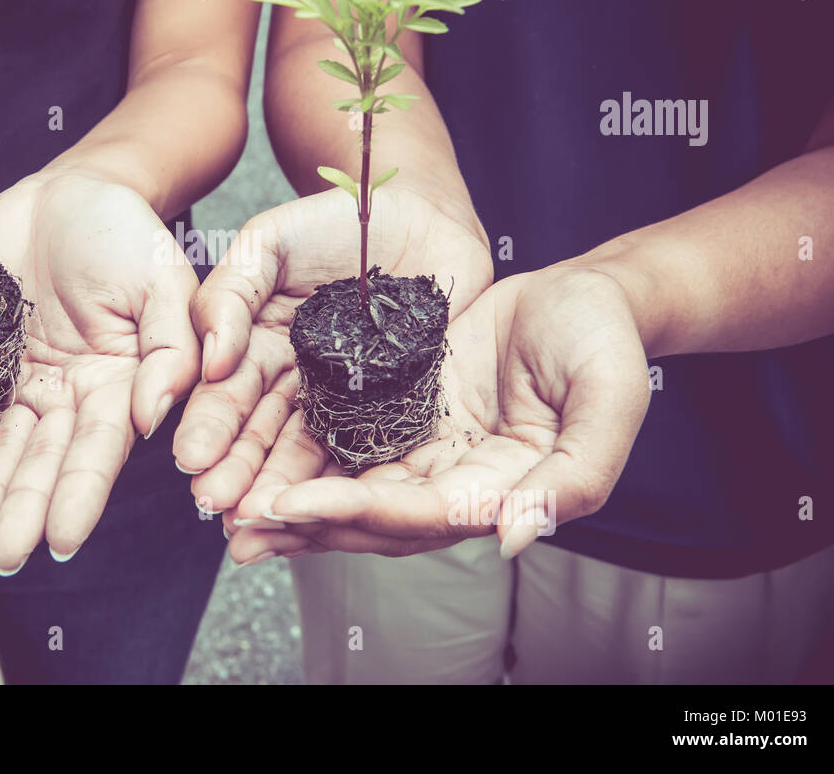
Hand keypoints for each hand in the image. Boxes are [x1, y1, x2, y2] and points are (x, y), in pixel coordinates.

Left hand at [0, 171, 199, 571]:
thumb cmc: (124, 228)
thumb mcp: (161, 278)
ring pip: (4, 448)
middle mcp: (73, 392)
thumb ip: (170, 346)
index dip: (79, 495)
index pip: (99, 448)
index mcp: (122, 379)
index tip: (59, 542)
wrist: (66, 190)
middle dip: (23, 510)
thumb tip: (154, 418)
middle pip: (45, 461)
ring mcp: (27, 380)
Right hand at [174, 184, 492, 514]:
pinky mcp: (399, 411)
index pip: (226, 396)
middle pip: (262, 436)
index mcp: (258, 348)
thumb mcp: (269, 242)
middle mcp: (297, 384)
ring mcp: (348, 402)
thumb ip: (229, 292)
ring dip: (281, 490)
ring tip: (258, 522)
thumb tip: (210, 361)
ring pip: (310, 453)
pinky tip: (326, 511)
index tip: (190, 461)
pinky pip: (373, 450)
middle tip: (216, 506)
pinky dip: (348, 483)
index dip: (208, 428)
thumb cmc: (337, 220)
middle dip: (236, 473)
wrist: (419, 211)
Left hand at [223, 265, 651, 561]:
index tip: (292, 505)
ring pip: (350, 487)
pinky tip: (257, 457)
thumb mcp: (608, 398)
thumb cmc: (604, 340)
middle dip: (304, 524)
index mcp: (501, 488)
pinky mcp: (406, 413)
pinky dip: (304, 455)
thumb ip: (573, 476)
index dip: (356, 511)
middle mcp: (456, 481)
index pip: (419, 514)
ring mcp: (428, 449)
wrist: (586, 296)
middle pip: (371, 516)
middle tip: (234, 528)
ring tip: (226, 509)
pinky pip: (348, 442)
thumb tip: (512, 537)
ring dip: (292, 503)